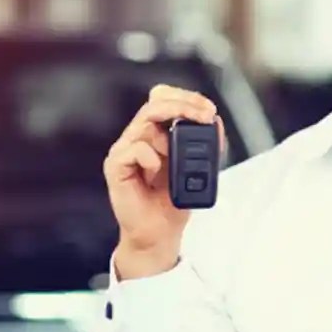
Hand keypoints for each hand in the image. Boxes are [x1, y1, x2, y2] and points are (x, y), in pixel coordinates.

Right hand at [103, 84, 224, 279]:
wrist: (158, 234)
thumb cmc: (172, 202)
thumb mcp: (197, 170)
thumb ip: (205, 145)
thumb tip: (215, 122)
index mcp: (155, 133)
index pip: (163, 98)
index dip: (186, 97)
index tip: (208, 109)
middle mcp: (138, 136)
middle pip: (154, 102)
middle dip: (183, 105)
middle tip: (204, 114)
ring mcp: (125, 150)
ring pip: (145, 121)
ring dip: (170, 135)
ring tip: (177, 157)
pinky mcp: (115, 166)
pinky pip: (134, 148)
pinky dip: (151, 157)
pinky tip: (156, 172)